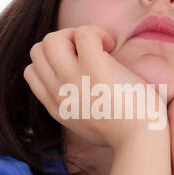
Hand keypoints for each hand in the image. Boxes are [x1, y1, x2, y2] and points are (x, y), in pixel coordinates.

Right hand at [23, 25, 167, 150]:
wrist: (141, 141)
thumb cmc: (127, 132)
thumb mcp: (89, 124)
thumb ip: (77, 107)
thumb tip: (81, 88)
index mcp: (56, 106)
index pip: (32, 71)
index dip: (53, 60)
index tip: (79, 65)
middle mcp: (58, 93)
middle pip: (38, 50)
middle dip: (63, 42)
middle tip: (91, 53)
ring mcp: (73, 81)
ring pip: (52, 39)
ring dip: (76, 34)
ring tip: (100, 47)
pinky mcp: (95, 69)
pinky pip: (84, 34)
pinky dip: (98, 33)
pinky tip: (111, 45)